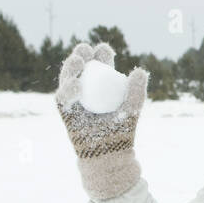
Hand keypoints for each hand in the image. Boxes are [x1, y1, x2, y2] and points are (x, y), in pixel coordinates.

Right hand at [56, 41, 148, 199]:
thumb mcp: (132, 109)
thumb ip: (136, 91)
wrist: (110, 152)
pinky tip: (76, 84)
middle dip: (81, 54)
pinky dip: (68, 89)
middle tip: (86, 50)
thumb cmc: (122, 130)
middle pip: (82, 67)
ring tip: (78, 60)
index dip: (101, 55)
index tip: (104, 49)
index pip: (101, 65)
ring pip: (68, 78)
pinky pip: (63, 98)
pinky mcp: (66, 112)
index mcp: (103, 85)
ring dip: (70, 67)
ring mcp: (75, 100)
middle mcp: (87, 89)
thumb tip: (140, 71)